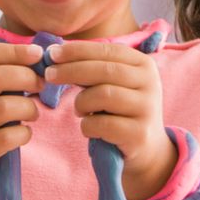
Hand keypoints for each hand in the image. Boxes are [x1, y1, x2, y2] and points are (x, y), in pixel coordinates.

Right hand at [0, 42, 46, 193]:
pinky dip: (24, 134)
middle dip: (27, 77)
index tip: (38, 55)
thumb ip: (0, 73)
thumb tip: (37, 55)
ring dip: (28, 108)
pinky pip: (7, 136)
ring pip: (4, 107)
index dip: (16, 50)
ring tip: (32, 112)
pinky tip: (23, 133)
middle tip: (41, 85)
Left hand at [44, 41, 176, 199]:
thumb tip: (54, 53)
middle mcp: (150, 83)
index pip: (108, 50)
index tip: (52, 53)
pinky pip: (101, 124)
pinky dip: (87, 126)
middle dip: (71, 70)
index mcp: (144, 64)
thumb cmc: (120, 111)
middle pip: (104, 71)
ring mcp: (147, 109)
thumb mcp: (113, 84)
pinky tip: (90, 128)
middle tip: (49, 75)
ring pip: (102, 95)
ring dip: (81, 103)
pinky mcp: (139, 133)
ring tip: (81, 111)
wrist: (146, 149)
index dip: (78, 51)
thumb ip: (92, 68)